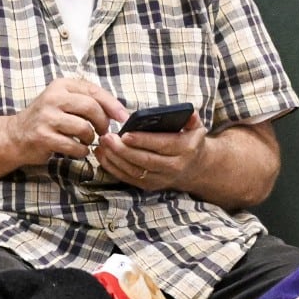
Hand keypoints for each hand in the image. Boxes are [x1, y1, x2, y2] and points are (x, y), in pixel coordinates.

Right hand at [8, 76, 124, 166]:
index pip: (93, 91)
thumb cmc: (47, 119)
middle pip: (91, 107)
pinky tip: (78, 150)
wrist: (15, 136)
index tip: (123, 117)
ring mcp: (46, 118)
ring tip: (86, 140)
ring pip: (84, 128)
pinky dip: (81, 151)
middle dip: (103, 122)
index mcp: (61, 86)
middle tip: (103, 132)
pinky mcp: (43, 137)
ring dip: (90, 138)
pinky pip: (74, 146)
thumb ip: (87, 101)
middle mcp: (52, 98)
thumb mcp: (64, 101)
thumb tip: (119, 111)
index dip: (112, 104)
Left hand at [93, 110, 207, 192]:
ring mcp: (161, 179)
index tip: (125, 134)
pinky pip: (128, 178)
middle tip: (107, 137)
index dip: (142, 140)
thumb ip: (192, 118)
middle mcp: (174, 167)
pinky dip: (113, 168)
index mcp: (185, 149)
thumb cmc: (190, 142)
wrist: (194, 168)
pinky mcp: (150, 186)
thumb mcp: (196, 128)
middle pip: (144, 160)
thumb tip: (189, 112)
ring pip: (134, 170)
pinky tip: (103, 156)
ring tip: (102, 145)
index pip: (162, 145)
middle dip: (123, 150)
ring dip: (115, 159)